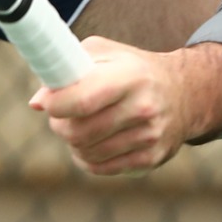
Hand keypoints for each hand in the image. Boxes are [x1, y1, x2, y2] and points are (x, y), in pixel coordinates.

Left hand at [30, 39, 221, 175]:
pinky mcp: (151, 159)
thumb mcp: (106, 53)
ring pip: (87, 153)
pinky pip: (102, 168)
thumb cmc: (133, 68)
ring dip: (73, 143)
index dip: (54, 104)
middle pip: (79, 132)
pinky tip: (92, 143)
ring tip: (78, 127)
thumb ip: (68, 68)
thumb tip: (37, 102)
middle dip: (59, 125)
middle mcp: (143, 107)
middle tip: (60, 116)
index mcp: (130, 76)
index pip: (82, 100)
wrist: (184, 92)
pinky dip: (88, 158)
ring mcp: (149, 136)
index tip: (46, 102)